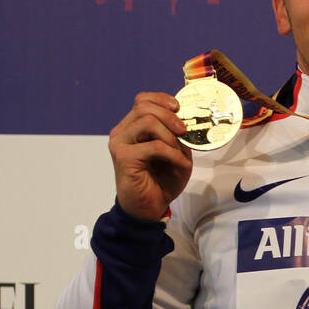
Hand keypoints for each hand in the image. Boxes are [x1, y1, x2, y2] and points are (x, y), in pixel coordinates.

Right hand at [108, 91, 193, 221]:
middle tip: (184, 131)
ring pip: (147, 121)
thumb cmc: (161, 181)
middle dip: (169, 116)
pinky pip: (154, 146)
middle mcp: (122, 132)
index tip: (179, 108)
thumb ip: (178, 135)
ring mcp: (120, 144)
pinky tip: (180, 164)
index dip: (162, 99)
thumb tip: (188, 120)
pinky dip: (173, 154)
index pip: (142, 100)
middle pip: (144, 106)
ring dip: (170, 135)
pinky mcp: (124, 158)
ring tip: (179, 151)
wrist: (149, 208)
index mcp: (132, 127)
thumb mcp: (176, 153)